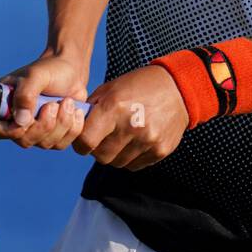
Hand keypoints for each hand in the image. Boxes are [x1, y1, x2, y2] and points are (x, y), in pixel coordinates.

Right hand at [0, 53, 88, 150]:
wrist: (71, 72)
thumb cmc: (49, 70)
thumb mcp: (36, 76)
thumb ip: (25, 95)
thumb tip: (21, 121)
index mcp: (2, 105)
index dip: (9, 131)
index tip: (28, 118)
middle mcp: (15, 122)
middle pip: (24, 140)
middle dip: (44, 124)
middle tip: (54, 104)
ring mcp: (33, 131)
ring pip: (44, 143)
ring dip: (61, 123)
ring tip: (68, 102)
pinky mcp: (52, 136)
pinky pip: (61, 144)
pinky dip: (72, 128)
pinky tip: (75, 111)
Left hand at [73, 64, 189, 170]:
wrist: (178, 88)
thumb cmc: (138, 86)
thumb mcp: (111, 88)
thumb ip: (91, 109)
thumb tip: (74, 128)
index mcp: (114, 107)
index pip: (86, 142)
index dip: (80, 143)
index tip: (83, 139)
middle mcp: (132, 126)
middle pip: (101, 156)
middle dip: (97, 149)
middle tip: (103, 138)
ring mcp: (148, 140)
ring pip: (117, 163)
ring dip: (114, 154)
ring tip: (121, 137)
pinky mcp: (160, 150)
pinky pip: (134, 165)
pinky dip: (130, 157)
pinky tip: (136, 141)